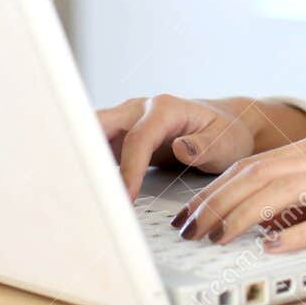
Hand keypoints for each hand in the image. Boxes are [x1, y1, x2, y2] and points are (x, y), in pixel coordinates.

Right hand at [95, 94, 305, 198]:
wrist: (230, 126)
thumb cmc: (228, 133)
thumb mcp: (225, 143)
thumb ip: (204, 146)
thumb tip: (180, 148)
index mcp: (164, 108)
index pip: (137, 139)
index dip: (129, 169)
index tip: (126, 196)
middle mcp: (139, 109)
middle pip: (100, 125)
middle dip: (85, 152)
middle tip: (79, 187)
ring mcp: (128, 120)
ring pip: (92, 134)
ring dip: (82, 159)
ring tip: (76, 191)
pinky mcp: (123, 135)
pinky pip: (98, 147)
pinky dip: (90, 165)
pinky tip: (86, 188)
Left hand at [172, 129, 305, 250]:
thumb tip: (275, 215)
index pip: (255, 164)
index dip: (218, 189)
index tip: (194, 211)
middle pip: (257, 176)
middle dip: (216, 204)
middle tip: (190, 229)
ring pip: (279, 194)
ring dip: (240, 217)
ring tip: (216, 238)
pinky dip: (294, 234)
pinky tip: (272, 246)